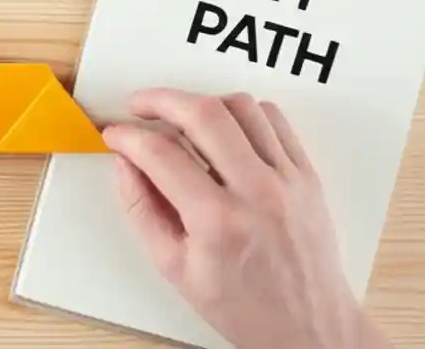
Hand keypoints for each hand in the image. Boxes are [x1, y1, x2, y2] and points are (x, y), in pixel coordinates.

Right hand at [102, 89, 391, 348]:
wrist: (309, 326)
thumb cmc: (243, 305)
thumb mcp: (174, 267)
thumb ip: (142, 209)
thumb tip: (125, 163)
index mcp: (217, 222)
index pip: (161, 154)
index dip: (128, 137)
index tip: (115, 135)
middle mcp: (257, 193)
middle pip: (203, 114)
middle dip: (160, 99)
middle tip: (139, 105)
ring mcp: (287, 180)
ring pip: (241, 107)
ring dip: (202, 102)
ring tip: (181, 116)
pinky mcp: (307, 175)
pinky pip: (275, 120)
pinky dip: (242, 113)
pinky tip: (224, 127)